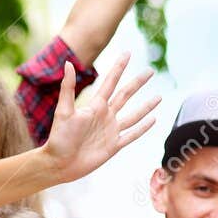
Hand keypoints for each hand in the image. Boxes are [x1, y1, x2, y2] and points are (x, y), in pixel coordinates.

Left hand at [42, 55, 159, 182]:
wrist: (59, 163)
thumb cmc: (59, 138)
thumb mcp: (64, 111)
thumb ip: (67, 88)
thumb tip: (68, 63)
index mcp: (94, 106)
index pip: (110, 82)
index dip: (119, 67)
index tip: (128, 53)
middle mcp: (105, 116)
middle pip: (125, 95)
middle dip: (138, 83)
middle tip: (150, 71)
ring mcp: (111, 130)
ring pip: (134, 115)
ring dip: (146, 106)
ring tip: (159, 96)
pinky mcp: (114, 146)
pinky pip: (132, 135)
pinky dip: (143, 128)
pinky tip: (154, 120)